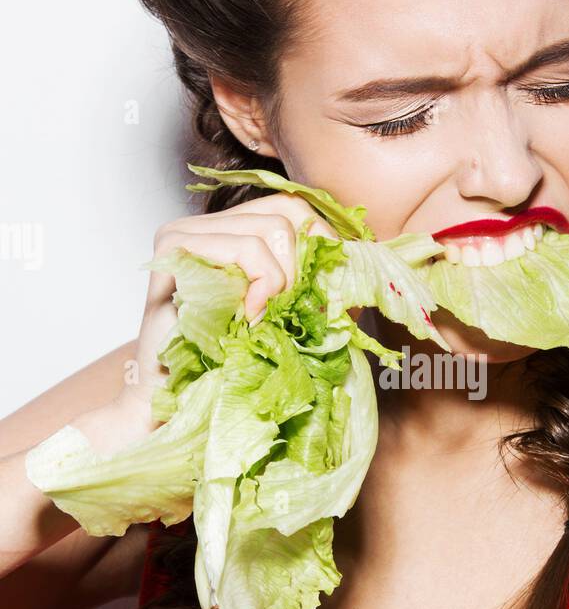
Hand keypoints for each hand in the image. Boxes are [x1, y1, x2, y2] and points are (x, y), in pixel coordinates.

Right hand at [120, 192, 338, 430]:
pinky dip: (263, 285)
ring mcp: (184, 232)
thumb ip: (314, 286)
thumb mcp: (284, 317)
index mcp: (228, 234)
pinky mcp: (174, 250)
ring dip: (283, 281)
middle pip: (286, 211)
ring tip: (266, 319)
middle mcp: (203, 225)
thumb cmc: (228, 364)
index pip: (293, 207)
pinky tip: (250, 318)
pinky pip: (246, 249)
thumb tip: (358, 260)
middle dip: (305, 266)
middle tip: (293, 312)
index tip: (329, 292)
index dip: (323, 242)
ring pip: (271, 228)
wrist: (170, 401)